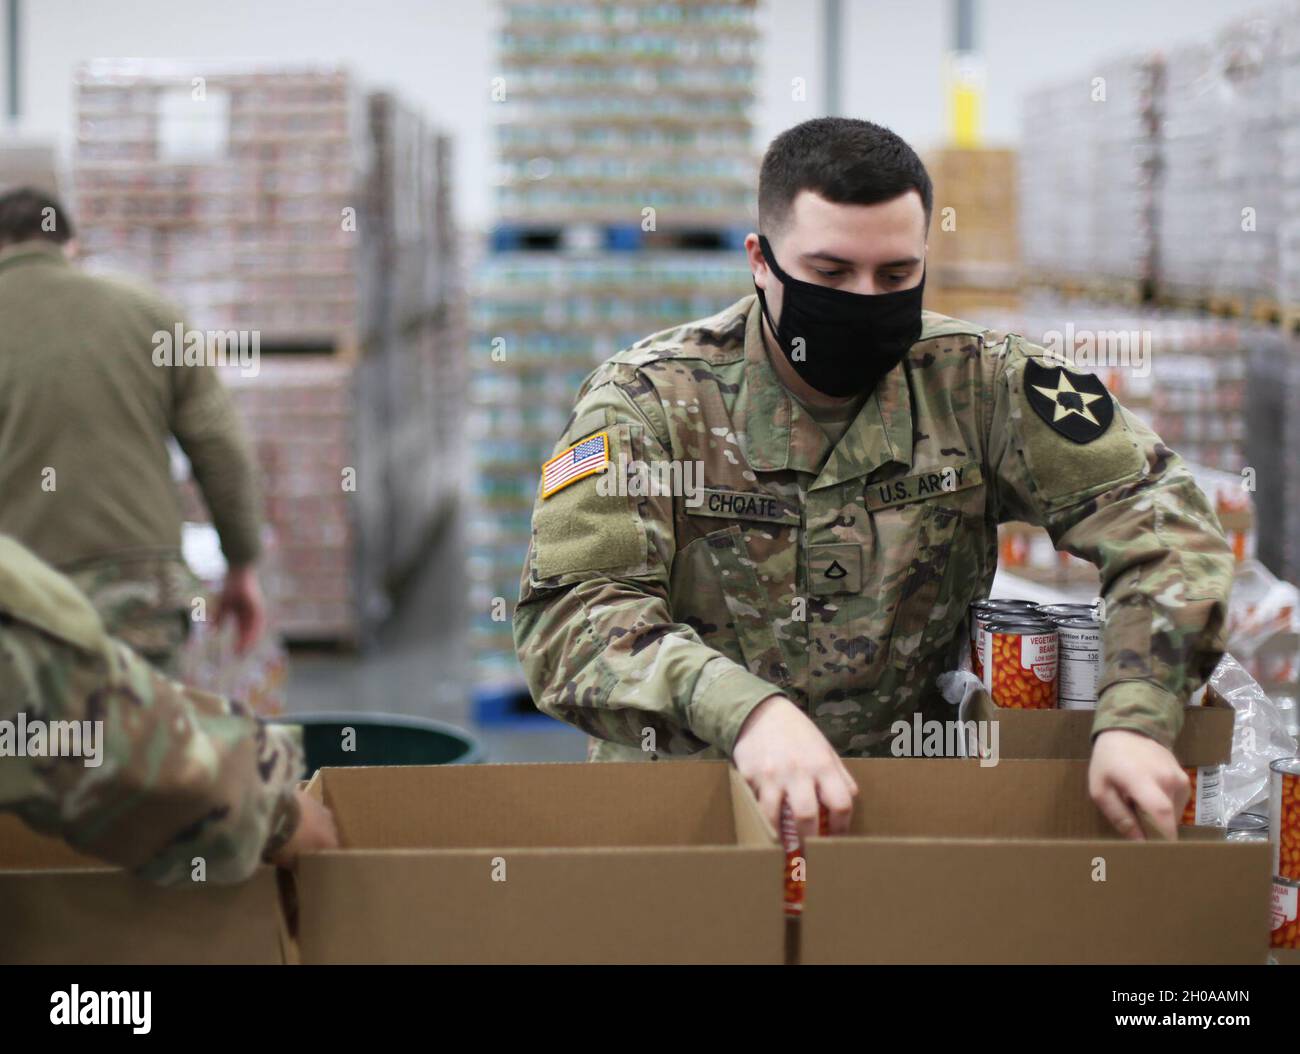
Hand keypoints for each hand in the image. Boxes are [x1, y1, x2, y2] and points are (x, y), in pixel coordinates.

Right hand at [214, 564, 266, 653]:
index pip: (242, 631)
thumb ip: (218, 617)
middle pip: (249, 632)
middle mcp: (251, 614)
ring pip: (254, 629)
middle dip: (244, 644)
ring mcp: (255, 610)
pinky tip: (249, 638)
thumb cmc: (230, 585)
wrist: (239, 572)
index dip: (239, 642)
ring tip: (243, 651)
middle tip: (239, 657)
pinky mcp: (257, 607)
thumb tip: (211, 631)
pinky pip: (257, 622)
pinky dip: (252, 631)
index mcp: (243, 613)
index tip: (235, 654)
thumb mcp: (222, 604)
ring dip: (249, 640)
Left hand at [271, 790, 339, 866]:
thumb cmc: (285, 843)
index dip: (319, 855)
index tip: (309, 859)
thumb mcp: (289, 861)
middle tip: (299, 843)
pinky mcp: (306, 794)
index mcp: (329, 841)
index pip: (330, 851)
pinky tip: (286, 815)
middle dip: (314, 836)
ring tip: (291, 828)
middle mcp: (330, 823)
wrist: (275, 812)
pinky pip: (305, 806)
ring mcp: (319, 806)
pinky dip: (299, 811)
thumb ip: (297, 863)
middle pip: (325, 832)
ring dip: (307, 822)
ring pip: (316, 817)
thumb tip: (296, 864)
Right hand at [731, 695, 857, 839]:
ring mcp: (773, 774)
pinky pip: (759, 806)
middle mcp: (799, 771)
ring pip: (777, 818)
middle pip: (808, 817)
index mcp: (823, 764)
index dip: (841, 827)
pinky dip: (766, 819)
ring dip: (783, 836)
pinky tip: (771, 824)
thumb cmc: (797, 732)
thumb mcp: (824, 748)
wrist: (761, 712)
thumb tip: (849, 800)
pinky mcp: (752, 776)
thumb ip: (839, 775)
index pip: (841, 804)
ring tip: (788, 845)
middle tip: (810, 852)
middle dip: (809, 840)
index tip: (836, 838)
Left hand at [1089, 729, 1189, 840]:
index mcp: (1142, 780)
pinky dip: (1165, 807)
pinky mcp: (1186, 779)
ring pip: (1173, 813)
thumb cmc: (1108, 762)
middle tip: (1138, 827)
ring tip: (1140, 804)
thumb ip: (1119, 816)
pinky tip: (1150, 796)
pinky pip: (1177, 803)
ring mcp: (1180, 778)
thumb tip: (1139, 842)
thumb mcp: (1100, 790)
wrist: (1127, 732)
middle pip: (1168, 818)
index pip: (1161, 812)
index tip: (1161, 854)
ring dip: (1159, 816)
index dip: (1163, 836)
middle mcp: (1167, 779)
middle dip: (1155, 830)